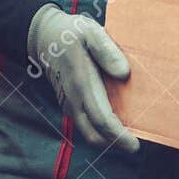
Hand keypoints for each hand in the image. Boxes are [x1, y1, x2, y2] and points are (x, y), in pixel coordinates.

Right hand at [28, 3, 139, 151]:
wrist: (43, 36)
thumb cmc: (71, 33)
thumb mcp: (91, 32)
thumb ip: (107, 50)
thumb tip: (123, 73)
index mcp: (81, 82)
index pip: (101, 119)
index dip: (118, 135)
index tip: (135, 144)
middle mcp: (73, 98)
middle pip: (94, 134)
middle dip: (114, 144)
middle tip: (134, 145)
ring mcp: (69, 103)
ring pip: (88, 132)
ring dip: (107, 140)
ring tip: (127, 138)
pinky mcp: (68, 103)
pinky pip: (84, 125)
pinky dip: (99, 132)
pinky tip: (114, 126)